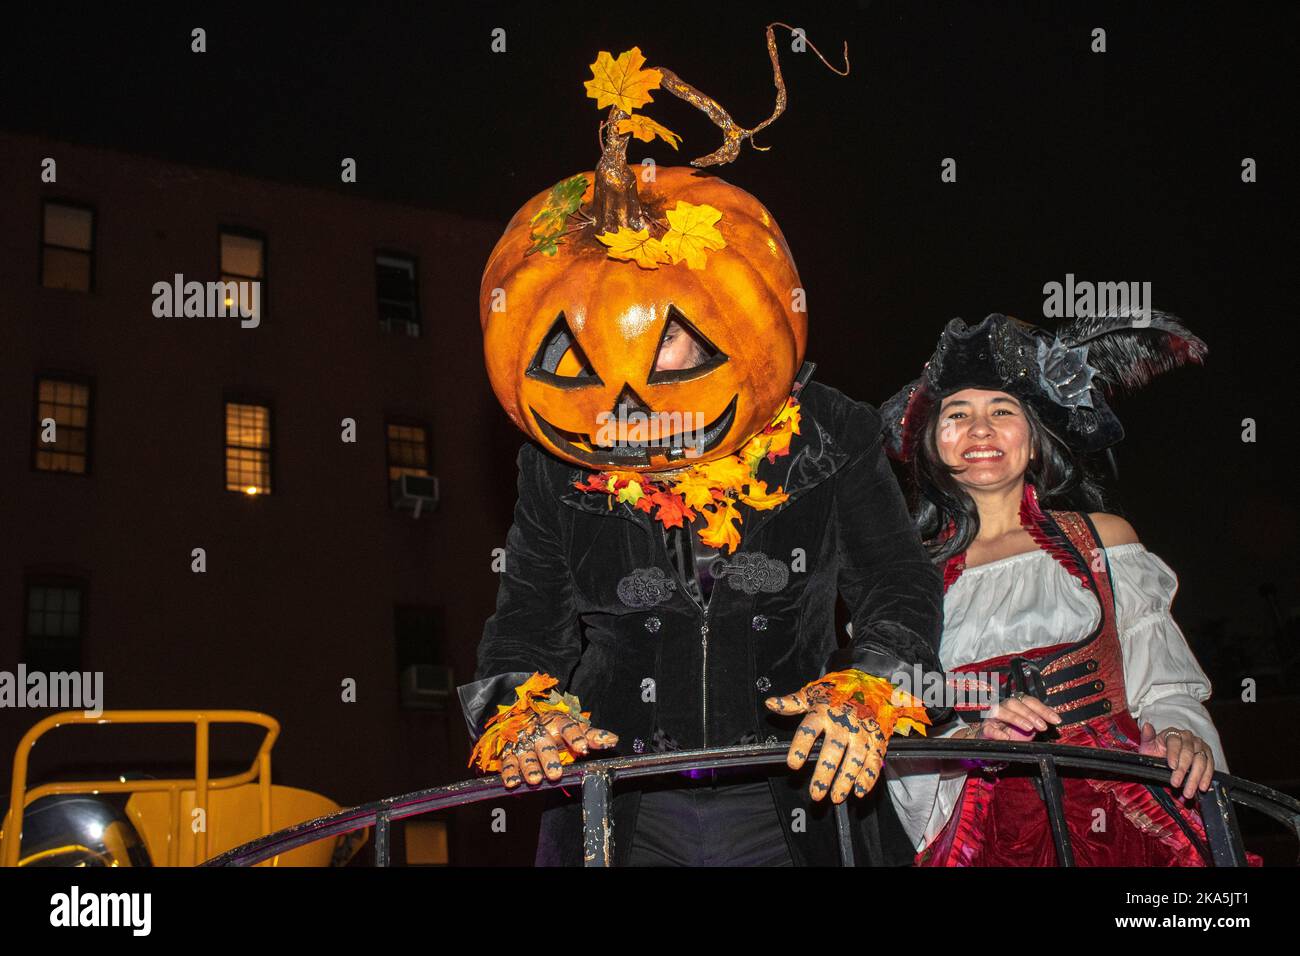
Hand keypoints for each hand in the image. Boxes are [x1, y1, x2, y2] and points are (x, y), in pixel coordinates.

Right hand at [500, 711, 617, 788]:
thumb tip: (613, 739)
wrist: (527, 720)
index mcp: (557, 723)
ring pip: (526, 754)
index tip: (583, 748)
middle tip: (556, 773)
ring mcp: (523, 742)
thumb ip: (593, 736)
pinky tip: (513, 783)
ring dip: (530, 767)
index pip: (567, 726)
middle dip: (550, 758)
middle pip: (544, 743)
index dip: (575, 736)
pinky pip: (508, 762)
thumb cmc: (556, 728)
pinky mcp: (510, 752)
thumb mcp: (575, 729)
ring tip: (536, 780)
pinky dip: (509, 773)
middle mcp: (539, 731)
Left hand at [765, 685, 884, 803]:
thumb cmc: (838, 691)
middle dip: (824, 773)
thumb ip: (792, 703)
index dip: (800, 747)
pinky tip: (859, 791)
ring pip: (854, 758)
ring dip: (845, 780)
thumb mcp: (813, 693)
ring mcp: (861, 732)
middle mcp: (843, 723)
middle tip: (816, 792)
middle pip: (832, 750)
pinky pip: (874, 760)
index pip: (809, 730)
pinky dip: (868, 777)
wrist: (872, 683)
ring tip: (835, 797)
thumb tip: (770, 704)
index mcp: (824, 711)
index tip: (793, 764)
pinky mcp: (876, 740)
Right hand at [976, 693, 1061, 740]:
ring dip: (1016, 718)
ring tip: (1029, 728)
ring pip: (1000, 711)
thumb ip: (1039, 721)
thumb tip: (1055, 718)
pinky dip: (997, 733)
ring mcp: (992, 718)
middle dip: (1031, 714)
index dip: (1043, 709)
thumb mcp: (1028, 727)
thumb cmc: (1011, 733)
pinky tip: (1006, 738)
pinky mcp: (984, 730)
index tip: (1057, 720)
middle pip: (1014, 703)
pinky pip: (988, 729)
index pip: (1029, 701)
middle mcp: (1003, 707)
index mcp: (1015, 705)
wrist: (991, 744)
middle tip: (1043, 726)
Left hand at [1139, 722, 1213, 798]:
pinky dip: (1207, 777)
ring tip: (1188, 791)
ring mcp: (1199, 745)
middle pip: (1188, 752)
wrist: (1166, 756)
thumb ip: (1147, 737)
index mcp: (1172, 733)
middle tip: (1176, 783)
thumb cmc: (1156, 751)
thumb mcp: (1148, 745)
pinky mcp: (1207, 754)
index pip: (1174, 742)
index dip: (1173, 754)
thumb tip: (1146, 726)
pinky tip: (1202, 787)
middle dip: (1183, 770)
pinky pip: (1210, 765)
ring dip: (1195, 777)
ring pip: (1201, 760)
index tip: (1172, 766)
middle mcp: (1187, 737)